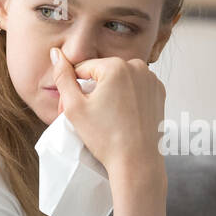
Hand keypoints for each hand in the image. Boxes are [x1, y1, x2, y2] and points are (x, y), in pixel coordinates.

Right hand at [50, 48, 164, 177]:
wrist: (137, 162)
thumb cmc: (106, 138)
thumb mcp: (74, 107)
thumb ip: (62, 77)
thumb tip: (56, 53)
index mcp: (116, 65)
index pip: (83, 68)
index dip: (75, 88)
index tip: (78, 108)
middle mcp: (138, 66)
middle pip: (103, 72)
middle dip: (94, 88)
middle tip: (92, 115)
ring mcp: (151, 79)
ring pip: (120, 79)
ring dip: (111, 91)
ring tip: (108, 117)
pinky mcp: (159, 92)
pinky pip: (136, 87)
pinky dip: (128, 97)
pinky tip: (124, 116)